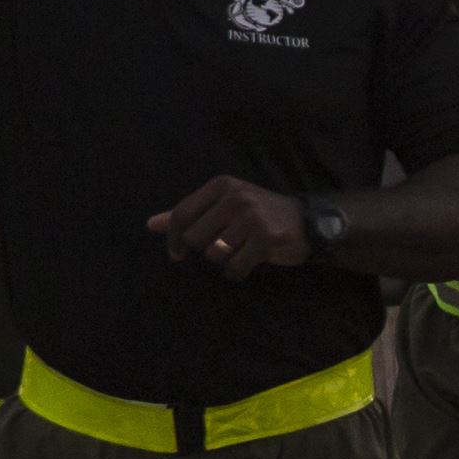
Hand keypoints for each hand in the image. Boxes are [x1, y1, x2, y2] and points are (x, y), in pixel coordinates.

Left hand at [148, 177, 309, 280]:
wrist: (308, 222)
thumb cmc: (259, 214)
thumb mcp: (223, 206)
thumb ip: (189, 214)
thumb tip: (150, 224)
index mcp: (221, 186)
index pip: (182, 214)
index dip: (174, 239)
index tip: (177, 254)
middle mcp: (235, 197)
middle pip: (195, 238)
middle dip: (206, 249)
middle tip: (226, 246)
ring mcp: (251, 217)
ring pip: (214, 254)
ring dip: (225, 260)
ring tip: (242, 250)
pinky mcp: (265, 239)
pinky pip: (234, 267)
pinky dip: (237, 272)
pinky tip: (248, 264)